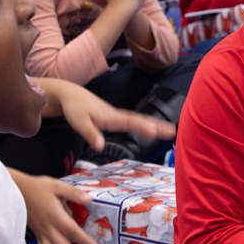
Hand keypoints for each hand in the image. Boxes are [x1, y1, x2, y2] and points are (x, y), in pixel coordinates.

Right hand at [11, 171, 99, 243]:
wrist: (18, 191)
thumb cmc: (38, 188)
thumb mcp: (56, 185)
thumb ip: (73, 193)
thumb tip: (89, 199)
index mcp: (54, 215)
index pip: (70, 231)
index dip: (83, 241)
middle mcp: (47, 228)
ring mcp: (41, 235)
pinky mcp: (38, 238)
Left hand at [35, 79, 174, 151]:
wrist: (71, 95)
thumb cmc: (75, 109)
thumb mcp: (79, 122)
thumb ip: (90, 134)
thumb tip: (101, 147)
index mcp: (110, 116)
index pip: (129, 122)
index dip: (142, 127)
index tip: (155, 131)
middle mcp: (117, 115)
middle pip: (140, 120)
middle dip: (157, 125)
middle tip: (172, 131)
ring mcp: (117, 116)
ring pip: (138, 120)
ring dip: (154, 124)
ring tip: (169, 131)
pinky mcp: (115, 118)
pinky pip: (133, 121)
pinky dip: (144, 125)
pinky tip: (152, 130)